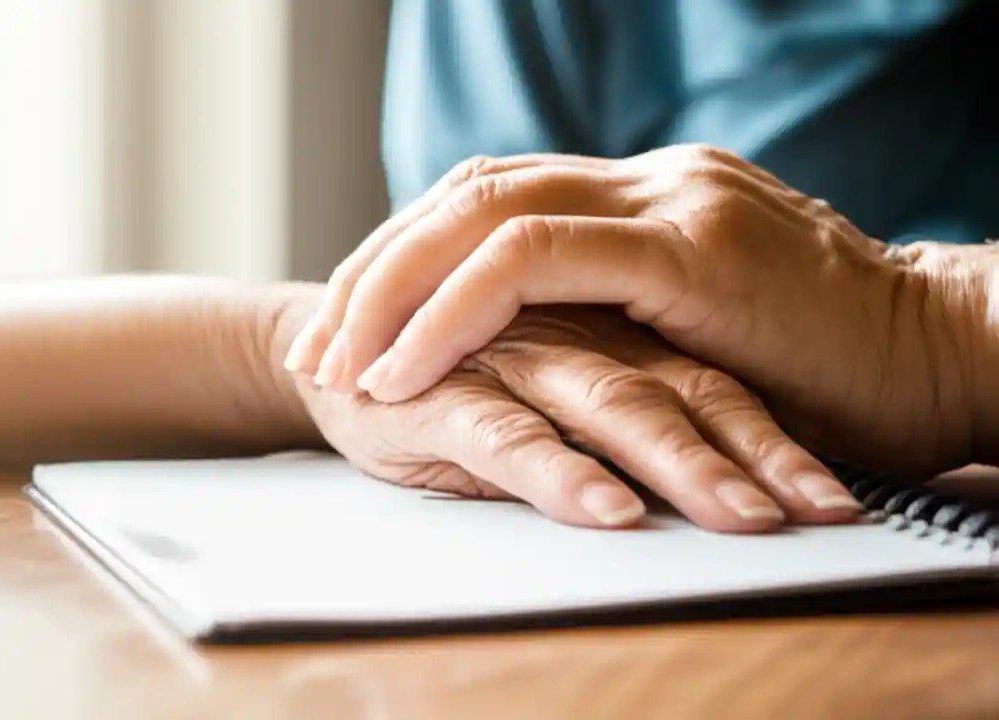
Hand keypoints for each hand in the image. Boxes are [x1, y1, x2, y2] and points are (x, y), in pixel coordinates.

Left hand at [286, 145, 993, 475]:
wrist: (942, 356)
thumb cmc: (819, 370)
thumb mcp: (693, 331)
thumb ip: (617, 316)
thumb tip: (526, 351)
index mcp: (635, 195)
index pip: (487, 197)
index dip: (403, 258)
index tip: (351, 327)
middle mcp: (642, 179)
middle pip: (465, 194)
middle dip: (376, 273)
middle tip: (320, 348)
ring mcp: (666, 201)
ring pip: (484, 214)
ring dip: (392, 291)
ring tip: (339, 365)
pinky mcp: (690, 248)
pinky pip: (536, 262)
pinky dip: (453, 311)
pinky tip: (403, 369)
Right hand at [297, 305, 862, 532]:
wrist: (340, 348)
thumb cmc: (461, 370)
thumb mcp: (558, 376)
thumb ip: (627, 394)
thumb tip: (721, 464)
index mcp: (608, 318)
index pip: (707, 374)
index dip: (774, 436)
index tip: (832, 505)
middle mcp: (570, 327)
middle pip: (674, 384)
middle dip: (748, 454)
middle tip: (811, 513)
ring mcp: (507, 353)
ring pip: (604, 401)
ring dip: (677, 462)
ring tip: (738, 516)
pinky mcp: (442, 392)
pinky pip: (505, 432)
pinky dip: (559, 471)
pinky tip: (603, 509)